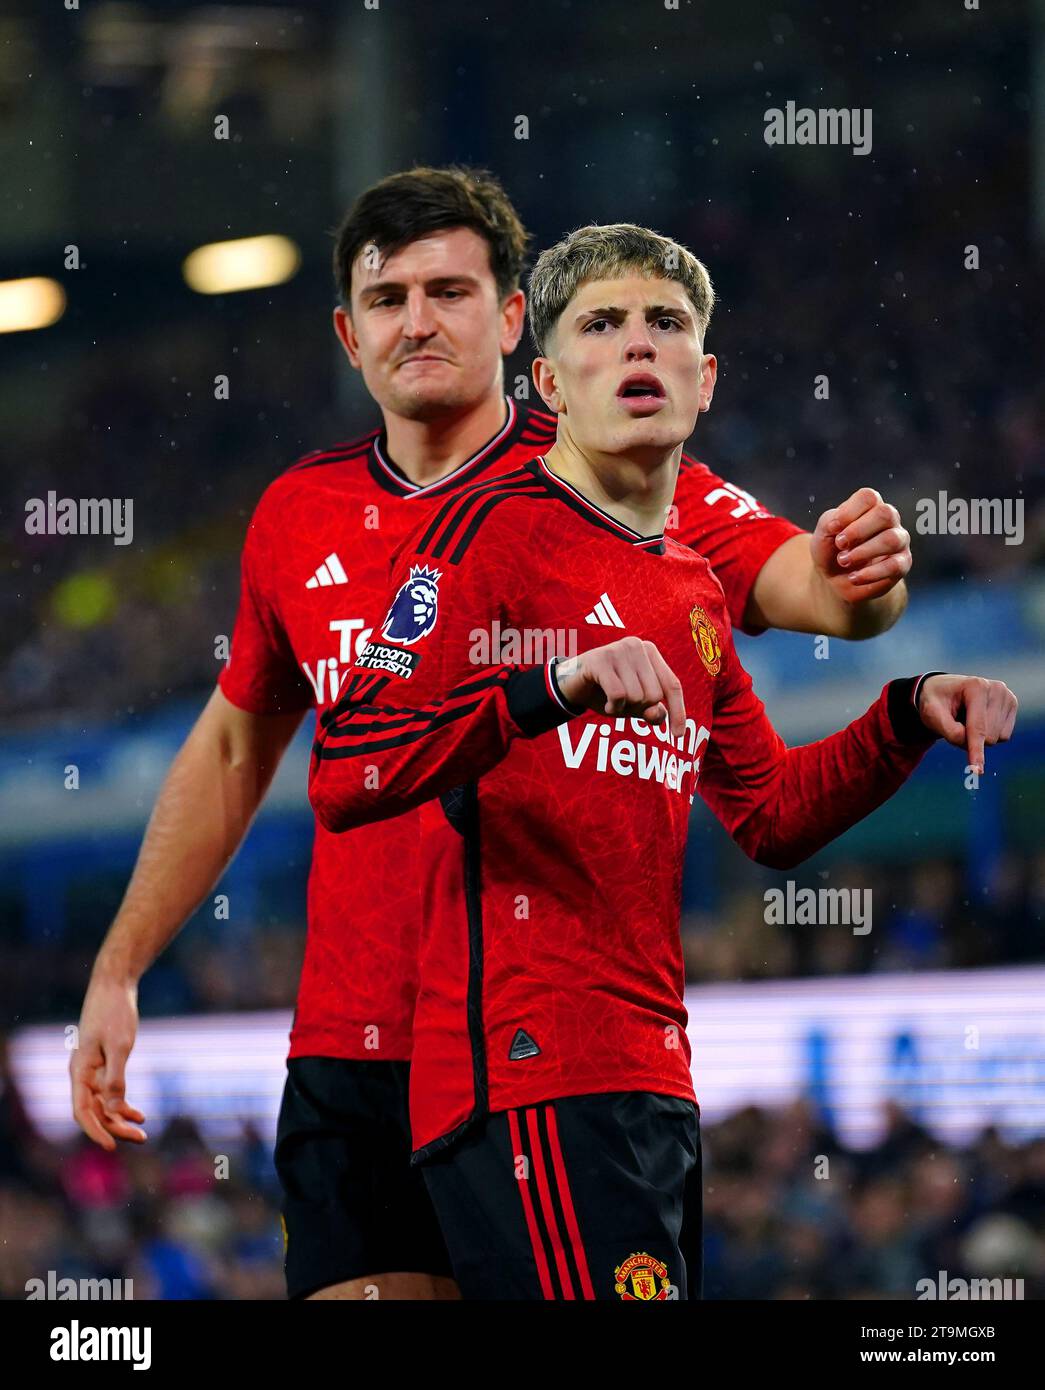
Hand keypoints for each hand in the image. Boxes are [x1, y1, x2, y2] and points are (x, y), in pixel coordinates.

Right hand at [70, 971, 146, 1148]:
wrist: (114, 985)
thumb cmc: (115, 1012)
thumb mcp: (119, 1045)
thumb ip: (116, 1077)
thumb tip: (115, 1108)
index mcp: (80, 1070)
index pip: (83, 1111)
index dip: (96, 1131)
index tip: (112, 1147)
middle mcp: (82, 1073)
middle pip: (94, 1111)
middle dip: (115, 1128)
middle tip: (141, 1139)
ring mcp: (91, 1069)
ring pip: (102, 1104)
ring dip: (120, 1120)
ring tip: (142, 1132)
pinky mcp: (103, 1063)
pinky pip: (109, 1092)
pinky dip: (122, 1105)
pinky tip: (138, 1114)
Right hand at [554, 636, 685, 736]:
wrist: (571, 685)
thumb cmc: (607, 692)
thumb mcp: (634, 705)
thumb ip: (651, 710)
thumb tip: (657, 715)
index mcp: (650, 652)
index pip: (672, 685)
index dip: (678, 712)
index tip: (678, 736)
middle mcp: (637, 646)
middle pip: (654, 695)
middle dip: (638, 708)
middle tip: (623, 703)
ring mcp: (618, 649)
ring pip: (636, 696)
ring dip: (622, 708)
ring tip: (612, 699)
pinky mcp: (600, 659)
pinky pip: (619, 695)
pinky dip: (614, 706)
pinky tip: (607, 702)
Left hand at [812, 487, 910, 601]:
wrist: (835, 579)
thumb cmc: (832, 549)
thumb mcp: (824, 532)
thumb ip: (830, 521)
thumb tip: (839, 524)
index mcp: (871, 506)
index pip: (869, 497)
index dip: (849, 512)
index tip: (832, 528)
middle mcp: (890, 520)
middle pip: (885, 514)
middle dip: (857, 531)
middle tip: (840, 544)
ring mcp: (899, 540)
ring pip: (891, 540)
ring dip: (863, 552)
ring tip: (843, 561)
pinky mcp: (902, 563)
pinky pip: (894, 566)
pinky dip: (870, 573)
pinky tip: (854, 577)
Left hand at [917, 674, 1017, 774]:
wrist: (943, 691)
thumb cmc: (935, 702)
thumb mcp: (932, 715)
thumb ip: (948, 730)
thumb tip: (966, 741)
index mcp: (976, 687)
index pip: (977, 727)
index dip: (975, 750)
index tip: (977, 770)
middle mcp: (996, 689)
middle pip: (988, 736)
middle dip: (968, 739)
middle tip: (954, 722)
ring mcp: (1007, 697)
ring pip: (996, 738)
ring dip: (978, 737)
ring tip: (966, 718)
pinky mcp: (1012, 706)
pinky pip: (1003, 736)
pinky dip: (988, 734)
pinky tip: (979, 719)